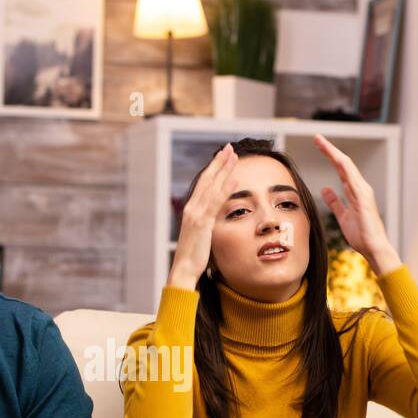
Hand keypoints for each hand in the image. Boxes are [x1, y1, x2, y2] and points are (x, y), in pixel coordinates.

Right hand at [168, 143, 238, 288]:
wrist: (183, 268)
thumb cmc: (192, 256)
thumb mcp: (200, 235)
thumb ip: (206, 223)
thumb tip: (214, 219)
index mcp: (191, 209)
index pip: (203, 184)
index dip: (213, 169)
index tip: (223, 157)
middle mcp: (191, 207)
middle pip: (207, 179)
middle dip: (219, 162)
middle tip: (229, 148)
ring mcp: (196, 214)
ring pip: (212, 186)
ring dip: (224, 170)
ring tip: (234, 156)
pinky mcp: (202, 222)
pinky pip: (216, 201)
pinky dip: (225, 188)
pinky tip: (234, 179)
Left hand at [314, 134, 399, 273]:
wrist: (373, 247)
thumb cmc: (361, 234)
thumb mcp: (342, 216)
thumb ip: (335, 202)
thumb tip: (325, 189)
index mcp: (355, 191)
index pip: (341, 169)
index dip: (330, 156)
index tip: (319, 146)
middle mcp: (360, 187)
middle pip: (344, 163)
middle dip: (330, 150)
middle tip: (317, 138)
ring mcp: (363, 191)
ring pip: (347, 167)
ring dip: (334, 154)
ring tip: (322, 143)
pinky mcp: (363, 199)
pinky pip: (353, 179)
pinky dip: (345, 168)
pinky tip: (337, 159)